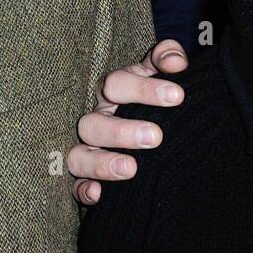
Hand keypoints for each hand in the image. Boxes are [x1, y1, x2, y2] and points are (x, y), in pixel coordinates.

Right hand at [68, 40, 189, 203]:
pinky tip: (99, 195)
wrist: (156, 130)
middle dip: (123, 130)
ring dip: (101, 163)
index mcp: (112, 92)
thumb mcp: (161, 73)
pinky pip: (75, 186)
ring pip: (79, 156)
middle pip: (95, 123)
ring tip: (131, 169)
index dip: (145, 88)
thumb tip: (176, 63)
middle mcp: (96, 119)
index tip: (177, 95)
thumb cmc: (157, 99)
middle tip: (155, 136)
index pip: (118, 84)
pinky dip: (84, 190)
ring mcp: (87, 149)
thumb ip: (168, 58)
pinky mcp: (86, 178)